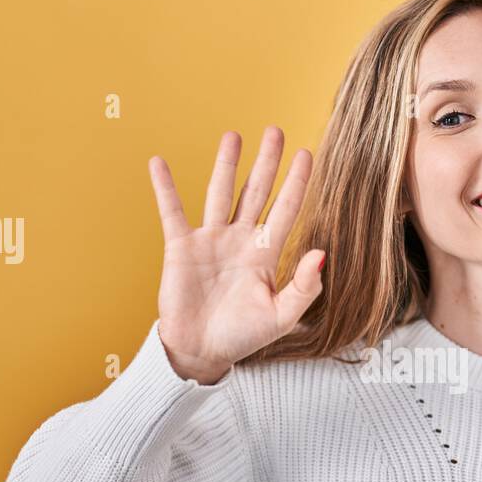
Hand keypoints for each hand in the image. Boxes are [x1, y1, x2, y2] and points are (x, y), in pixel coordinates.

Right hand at [147, 126, 325, 383]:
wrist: (201, 351)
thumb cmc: (243, 336)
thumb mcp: (280, 317)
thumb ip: (304, 288)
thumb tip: (322, 253)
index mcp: (265, 254)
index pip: (286, 209)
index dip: (297, 183)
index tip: (307, 153)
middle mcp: (239, 240)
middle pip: (256, 191)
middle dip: (266, 162)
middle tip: (275, 130)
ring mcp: (210, 240)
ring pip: (219, 193)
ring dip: (225, 164)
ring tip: (233, 135)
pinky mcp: (181, 247)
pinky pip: (172, 211)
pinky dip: (165, 187)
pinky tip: (159, 163)